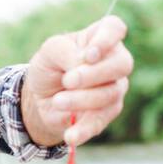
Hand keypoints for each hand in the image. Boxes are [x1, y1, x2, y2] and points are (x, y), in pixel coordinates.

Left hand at [21, 14, 131, 147]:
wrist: (40, 98)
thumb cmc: (49, 67)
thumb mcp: (49, 52)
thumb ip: (66, 51)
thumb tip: (84, 64)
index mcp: (100, 37)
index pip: (114, 28)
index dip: (107, 39)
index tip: (88, 55)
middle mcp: (113, 61)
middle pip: (122, 63)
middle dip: (94, 74)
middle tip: (68, 81)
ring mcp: (114, 88)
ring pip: (110, 94)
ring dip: (82, 100)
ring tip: (58, 101)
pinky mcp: (107, 113)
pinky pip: (101, 121)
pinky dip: (84, 129)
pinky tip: (70, 134)